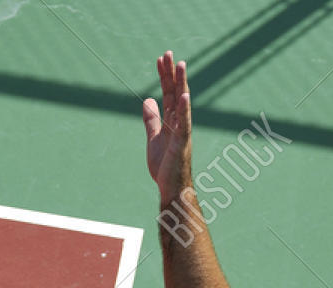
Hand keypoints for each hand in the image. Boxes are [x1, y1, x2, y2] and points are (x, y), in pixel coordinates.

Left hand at [141, 51, 191, 200]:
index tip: (160, 59)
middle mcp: (179, 123)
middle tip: (168, 53)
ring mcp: (182, 132)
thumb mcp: (154, 138)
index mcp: (172, 121)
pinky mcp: (182, 144)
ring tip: (180, 65)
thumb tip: (147, 100)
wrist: (172, 190)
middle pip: (175, 93)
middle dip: (171, 73)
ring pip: (182, 104)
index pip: (168, 93)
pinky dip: (185, 110)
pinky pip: (184, 124)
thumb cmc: (165, 167)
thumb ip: (152, 120)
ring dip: (181, 84)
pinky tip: (184, 95)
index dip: (164, 76)